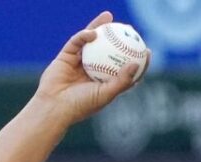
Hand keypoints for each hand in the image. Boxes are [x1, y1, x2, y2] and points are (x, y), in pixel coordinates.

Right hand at [34, 11, 149, 124]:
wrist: (54, 107)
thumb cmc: (81, 105)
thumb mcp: (105, 94)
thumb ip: (122, 81)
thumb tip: (135, 63)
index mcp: (106, 81)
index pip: (125, 68)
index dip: (137, 58)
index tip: (147, 50)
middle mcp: (94, 70)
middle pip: (110, 50)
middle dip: (120, 38)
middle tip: (130, 28)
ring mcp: (80, 62)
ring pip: (92, 42)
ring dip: (100, 27)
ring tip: (109, 16)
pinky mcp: (66, 56)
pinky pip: (77, 42)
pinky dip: (84, 36)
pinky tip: (93, 32)